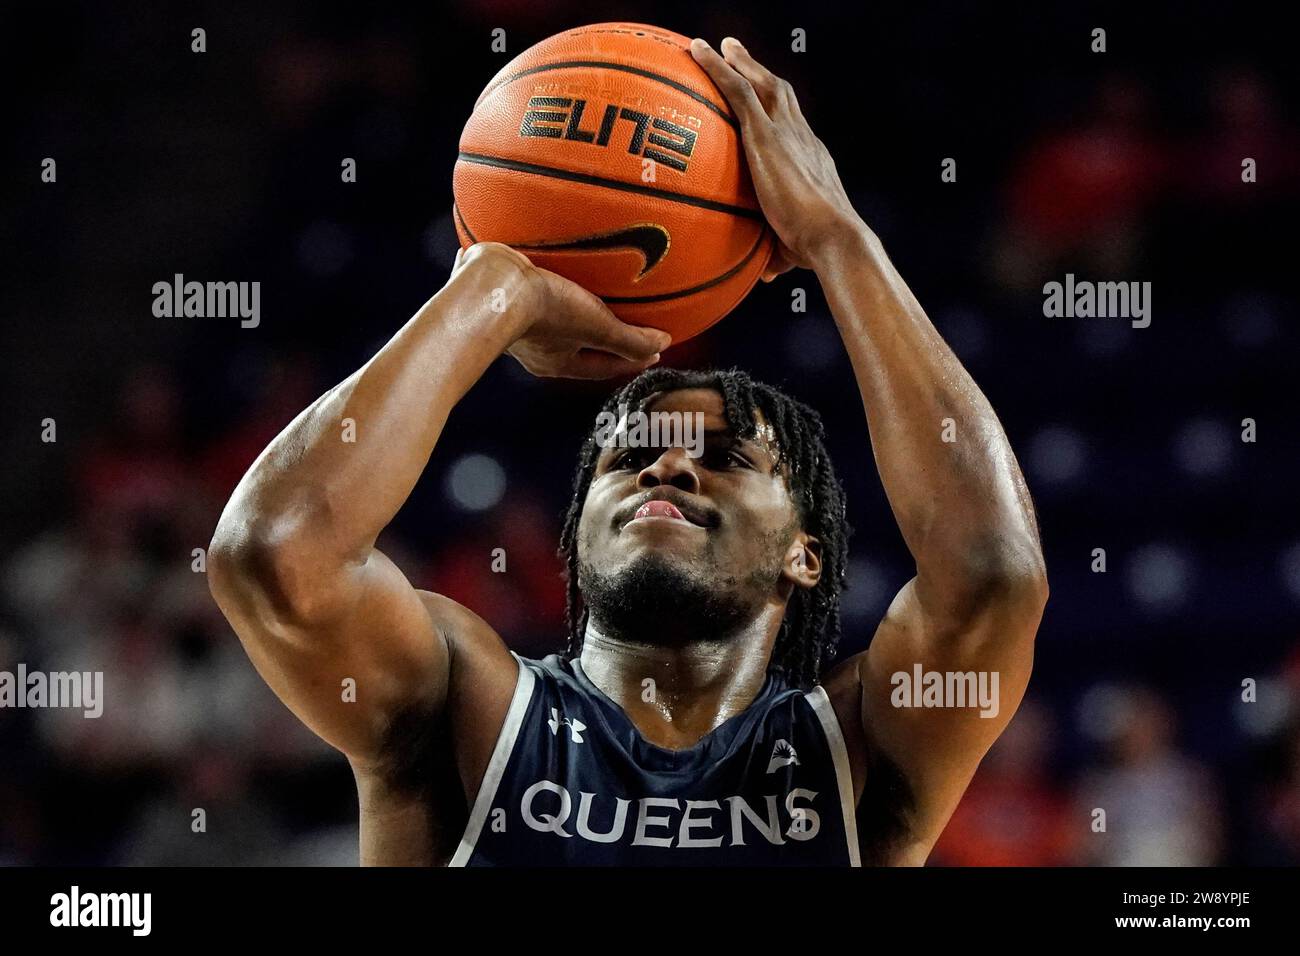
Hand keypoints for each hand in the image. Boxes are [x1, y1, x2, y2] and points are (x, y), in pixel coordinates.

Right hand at [452, 243, 670, 378]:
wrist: (492, 284)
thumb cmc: (545, 311)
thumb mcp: (596, 326)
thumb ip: (630, 339)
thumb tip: (663, 346)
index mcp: (557, 362)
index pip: (603, 367)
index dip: (630, 360)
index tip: (653, 352)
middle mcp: (535, 349)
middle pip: (576, 347)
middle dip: (599, 340)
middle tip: (623, 327)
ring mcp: (516, 324)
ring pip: (551, 322)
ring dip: (570, 314)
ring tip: (585, 298)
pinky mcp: (503, 296)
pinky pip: (528, 294)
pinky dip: (542, 289)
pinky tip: (544, 268)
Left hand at [690, 37, 864, 276]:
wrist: (831, 236)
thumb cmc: (815, 250)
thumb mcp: (791, 250)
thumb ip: (774, 254)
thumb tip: (764, 273)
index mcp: (811, 161)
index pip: (793, 130)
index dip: (780, 114)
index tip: (765, 104)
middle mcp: (802, 138)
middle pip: (780, 95)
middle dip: (760, 73)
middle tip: (739, 56)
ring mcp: (786, 131)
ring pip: (761, 84)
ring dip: (740, 62)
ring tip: (719, 46)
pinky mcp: (766, 133)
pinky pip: (737, 90)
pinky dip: (718, 68)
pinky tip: (698, 51)